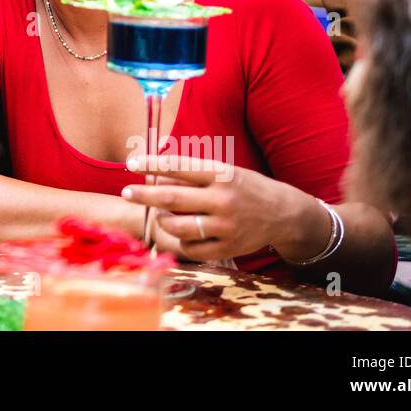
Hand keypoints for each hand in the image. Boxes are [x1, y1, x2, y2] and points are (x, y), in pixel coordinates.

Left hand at [121, 155, 323, 262]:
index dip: (151, 164)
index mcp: (221, 174)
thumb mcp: (224, 171)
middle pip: (172, 199)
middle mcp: (223, 200)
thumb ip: (192, 172)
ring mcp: (225, 226)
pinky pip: (191, 247)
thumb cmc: (245, 188)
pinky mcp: (227, 248)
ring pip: (178, 226)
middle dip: (144, 195)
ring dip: (162, 220)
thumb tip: (155, 167)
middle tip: (126, 192)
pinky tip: (181, 231)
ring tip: (160, 214)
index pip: (179, 166)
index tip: (131, 163)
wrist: (283, 214)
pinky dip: (180, 239)